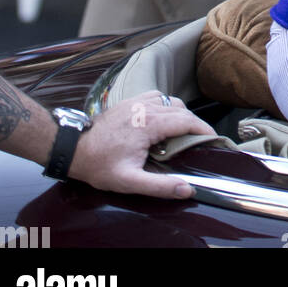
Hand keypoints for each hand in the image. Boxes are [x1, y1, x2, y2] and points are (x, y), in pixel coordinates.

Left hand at [67, 92, 216, 198]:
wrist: (74, 149)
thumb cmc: (100, 166)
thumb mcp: (130, 182)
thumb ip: (160, 186)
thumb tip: (186, 189)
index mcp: (150, 124)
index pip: (187, 121)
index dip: (204, 130)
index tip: (213, 140)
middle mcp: (146, 108)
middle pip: (181, 110)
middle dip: (194, 124)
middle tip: (198, 142)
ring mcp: (137, 102)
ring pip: (170, 101)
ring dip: (180, 114)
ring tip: (181, 133)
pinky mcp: (129, 102)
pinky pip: (156, 97)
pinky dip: (165, 106)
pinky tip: (162, 120)